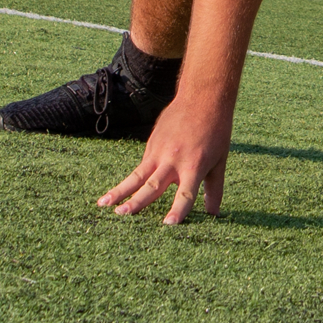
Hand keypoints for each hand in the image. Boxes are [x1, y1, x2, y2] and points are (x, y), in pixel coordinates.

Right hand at [97, 93, 231, 224]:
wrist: (202, 98)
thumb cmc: (216, 130)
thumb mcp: (220, 161)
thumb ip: (214, 188)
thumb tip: (214, 214)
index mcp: (194, 166)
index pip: (185, 193)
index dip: (178, 210)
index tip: (168, 225)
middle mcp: (173, 160)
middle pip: (152, 186)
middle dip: (136, 202)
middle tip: (121, 215)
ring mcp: (160, 150)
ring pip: (137, 174)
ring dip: (119, 190)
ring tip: (102, 204)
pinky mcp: (152, 143)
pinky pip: (141, 165)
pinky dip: (131, 179)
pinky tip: (118, 192)